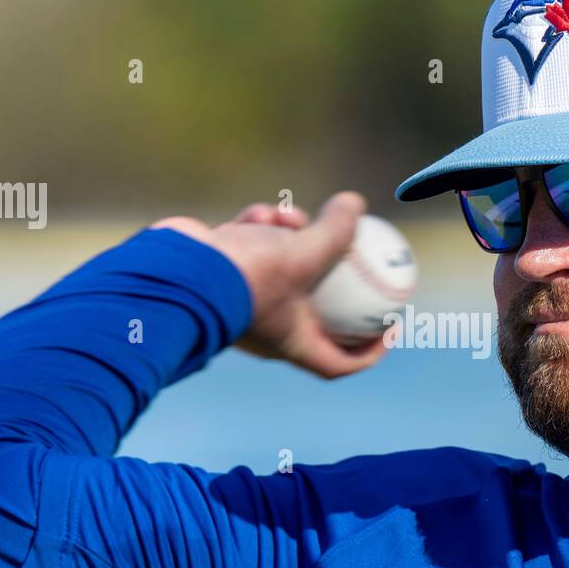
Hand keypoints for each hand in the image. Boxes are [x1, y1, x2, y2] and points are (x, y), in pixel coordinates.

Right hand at [150, 192, 389, 377]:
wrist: (177, 269)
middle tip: (354, 249)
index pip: (339, 363)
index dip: (370, 351)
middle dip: (333, 274)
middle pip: (314, 309)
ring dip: (294, 236)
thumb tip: (356, 204)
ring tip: (293, 217)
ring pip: (282, 266)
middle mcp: (267, 327)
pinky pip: (252, 248)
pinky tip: (263, 212)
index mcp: (291, 342)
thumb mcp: (307, 252)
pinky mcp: (221, 271)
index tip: (391, 325)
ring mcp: (242, 298)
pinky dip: (261, 228)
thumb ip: (338, 230)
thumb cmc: (246, 275)